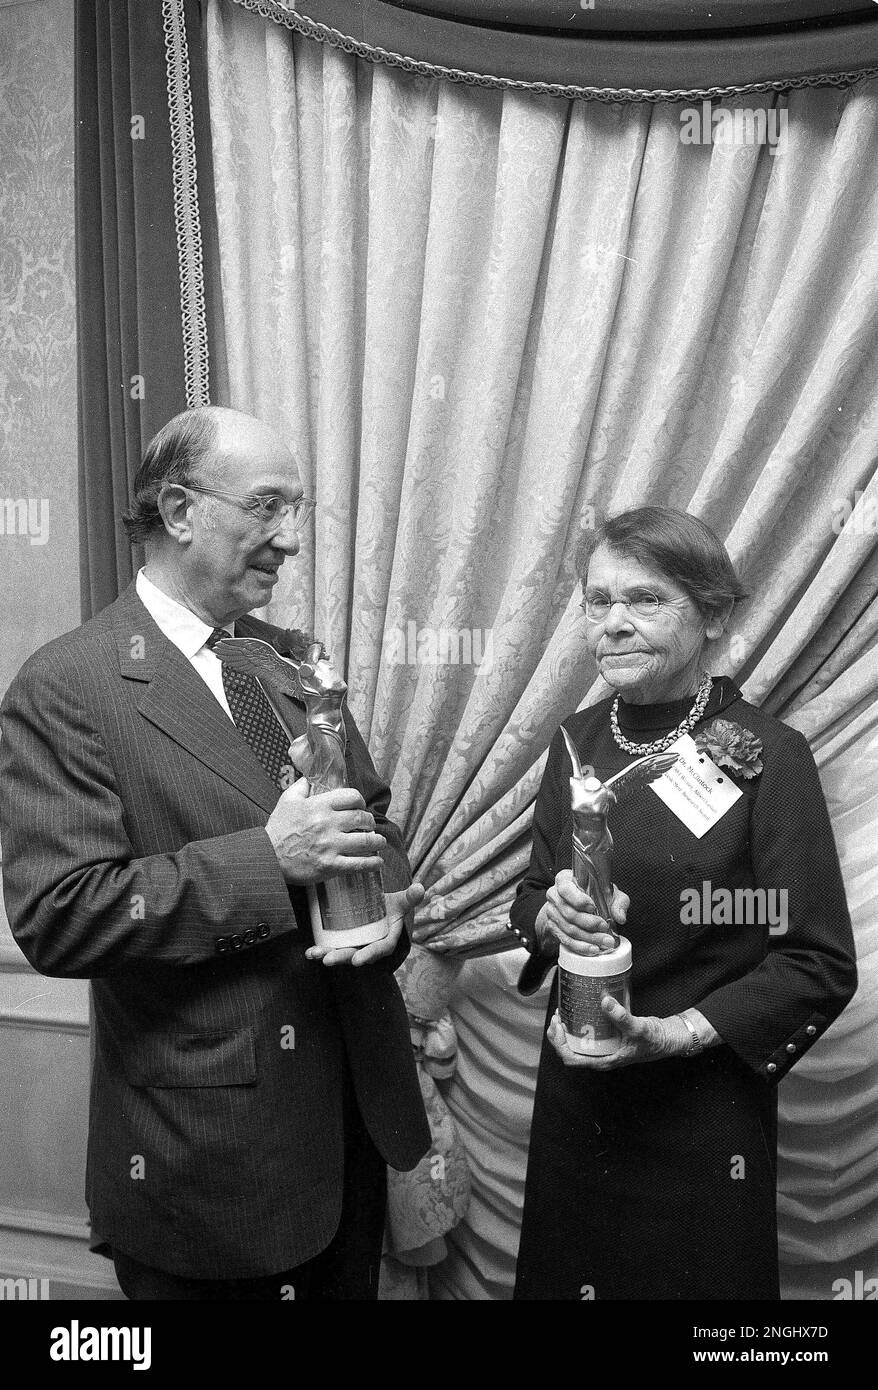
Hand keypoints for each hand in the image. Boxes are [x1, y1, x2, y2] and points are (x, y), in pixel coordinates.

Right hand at [265, 779, 384, 883]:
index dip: (360, 802)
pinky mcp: (330, 865)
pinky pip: (359, 864)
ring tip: (380, 841)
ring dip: (377, 841)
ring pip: (366, 840)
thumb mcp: (287, 801)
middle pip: (362, 818)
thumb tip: (310, 777)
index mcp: (319, 805)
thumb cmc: (277, 829)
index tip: (360, 807)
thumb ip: (301, 787)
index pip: (352, 797)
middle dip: (370, 821)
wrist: (266, 857)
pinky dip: (372, 863)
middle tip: (370, 825)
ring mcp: (331, 845)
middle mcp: (328, 823)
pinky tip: (378, 861)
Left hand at [306, 882, 423, 967]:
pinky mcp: (343, 942)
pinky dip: (320, 950)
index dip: (370, 955)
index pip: (379, 949)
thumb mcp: (400, 902)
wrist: (378, 907)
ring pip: (342, 953)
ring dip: (327, 955)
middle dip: (342, 958)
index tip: (358, 960)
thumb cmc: (390, 907)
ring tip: (314, 954)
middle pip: (356, 954)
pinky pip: (332, 948)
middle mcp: (369, 946)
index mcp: (385, 940)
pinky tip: (310, 952)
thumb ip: (409, 897)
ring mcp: (355, 945)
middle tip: (329, 960)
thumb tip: (420, 888)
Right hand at [535, 868, 628, 956]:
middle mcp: (554, 895)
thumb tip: (620, 917)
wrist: (580, 904)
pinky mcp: (553, 928)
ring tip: (604, 941)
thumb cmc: (594, 894)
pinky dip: (581, 946)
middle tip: (605, 928)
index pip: (566, 889)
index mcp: (564, 880)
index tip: (593, 907)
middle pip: (569, 913)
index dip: (579, 900)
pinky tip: (593, 949)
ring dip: (588, 938)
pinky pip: (566, 940)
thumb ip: (618, 902)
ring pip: (568, 929)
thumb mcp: (609, 892)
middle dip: (589, 924)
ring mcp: (552, 912)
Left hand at [547, 1000, 689, 1069]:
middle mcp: (599, 1056)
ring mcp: (601, 1047)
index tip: (560, 1026)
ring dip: (566, 1028)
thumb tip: (605, 1002)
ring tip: (563, 1011)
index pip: (572, 1059)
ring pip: (576, 1041)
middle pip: (569, 1050)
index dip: (561, 1044)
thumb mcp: (638, 1029)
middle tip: (558, 1015)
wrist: (665, 1039)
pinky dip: (578, 1022)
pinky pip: (586, 1032)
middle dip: (559, 1034)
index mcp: (603, 1060)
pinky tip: (577, 1010)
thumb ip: (622, 1017)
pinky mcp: (605, 1038)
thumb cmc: (653, 1041)